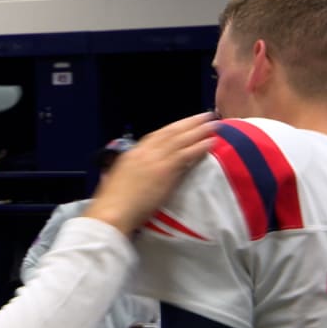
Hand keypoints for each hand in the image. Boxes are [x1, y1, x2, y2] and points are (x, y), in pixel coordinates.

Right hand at [83, 112, 216, 234]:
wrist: (113, 211)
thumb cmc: (112, 202)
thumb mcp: (118, 179)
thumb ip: (131, 172)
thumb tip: (136, 172)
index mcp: (133, 153)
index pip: (156, 135)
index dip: (173, 128)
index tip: (185, 123)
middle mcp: (145, 152)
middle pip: (171, 132)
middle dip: (189, 122)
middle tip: (205, 116)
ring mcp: (156, 159)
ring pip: (181, 140)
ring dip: (199, 131)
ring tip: (214, 125)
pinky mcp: (166, 170)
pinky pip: (187, 154)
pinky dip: (200, 146)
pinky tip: (211, 142)